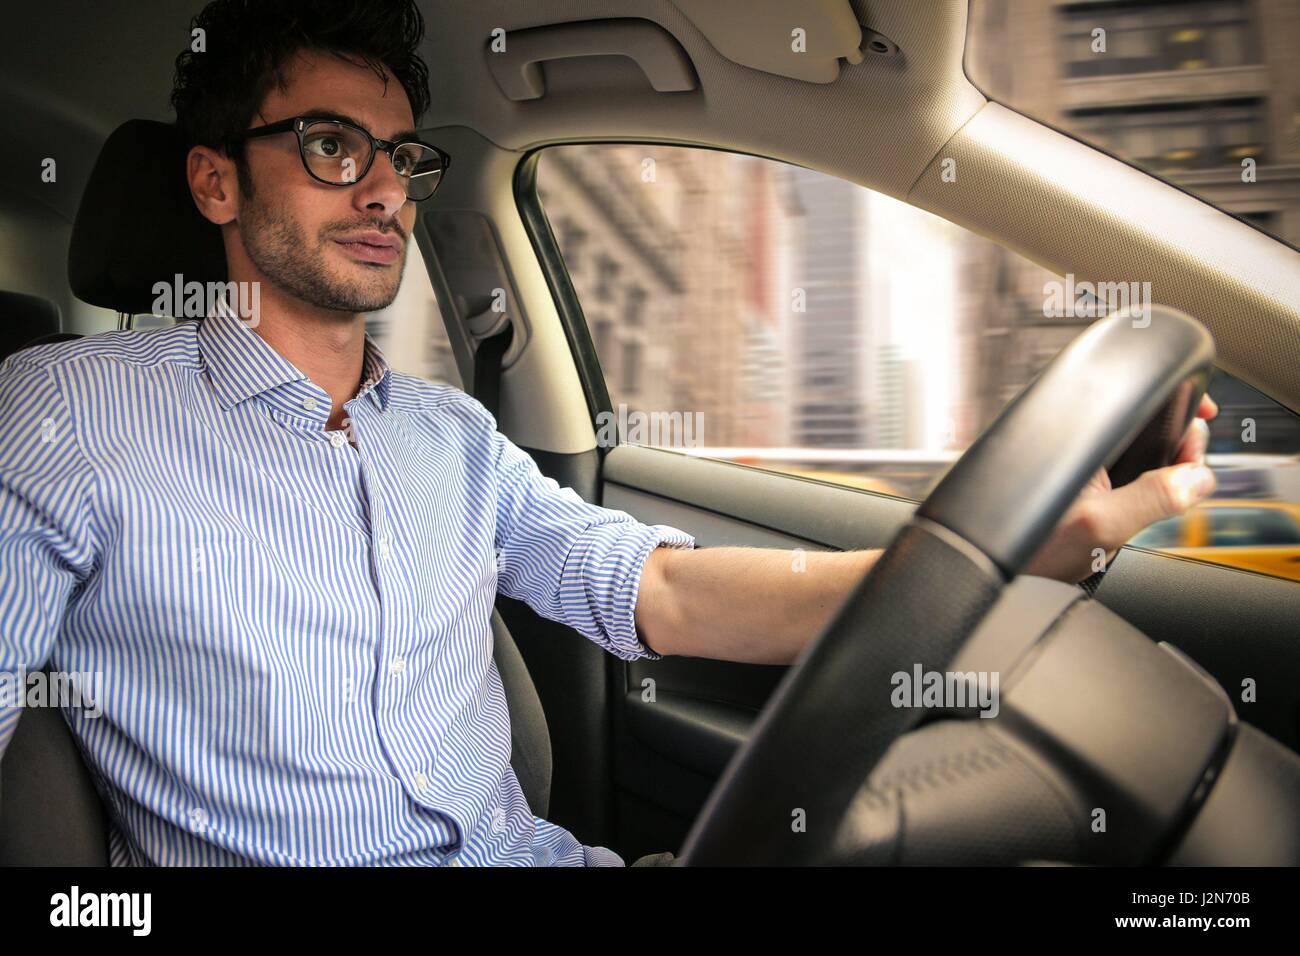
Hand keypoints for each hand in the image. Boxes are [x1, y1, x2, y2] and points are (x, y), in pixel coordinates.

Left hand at [1024, 394, 1218, 583]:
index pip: (1137, 398)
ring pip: (1134, 446)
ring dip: (1162, 462)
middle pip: (1143, 422)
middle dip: (1177, 439)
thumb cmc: (1028, 547)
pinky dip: (1143, 474)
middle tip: (1190, 469)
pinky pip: (1120, 466)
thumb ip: (1153, 498)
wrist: (993, 567)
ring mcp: (1075, 459)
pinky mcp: (1075, 478)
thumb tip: (1196, 478)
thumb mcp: (1101, 525)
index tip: (1204, 412)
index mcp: (1078, 433)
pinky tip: (1146, 495)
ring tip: (1172, 486)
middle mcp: (1074, 438)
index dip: (1177, 400)